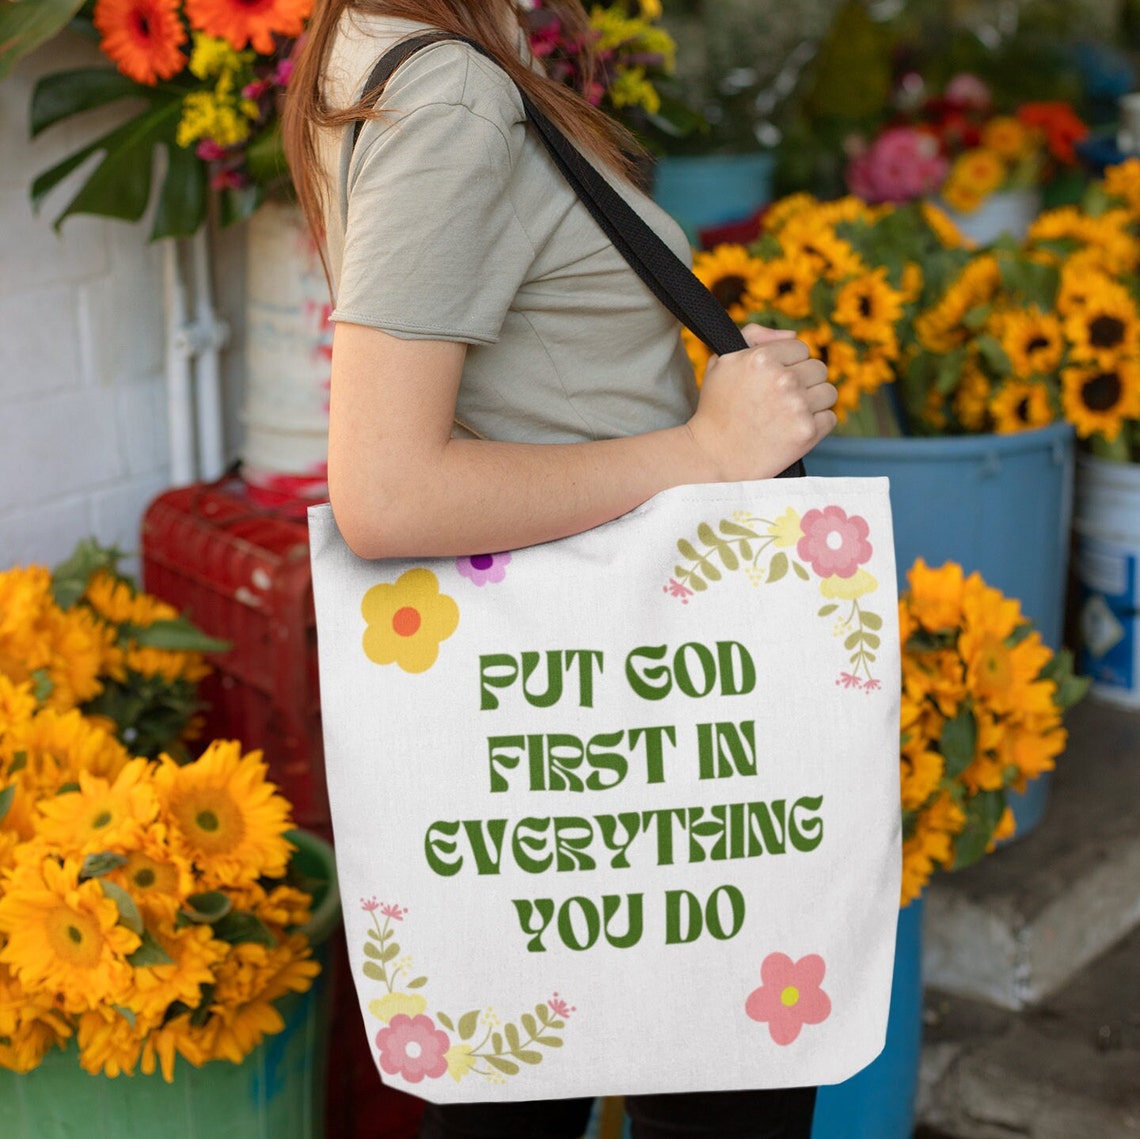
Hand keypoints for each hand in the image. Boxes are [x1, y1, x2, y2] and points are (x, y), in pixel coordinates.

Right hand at [687, 323, 837, 479]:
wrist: (713, 456)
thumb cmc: (717, 408)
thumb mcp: (723, 362)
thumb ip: (754, 336)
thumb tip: (791, 334)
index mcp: (762, 357)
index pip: (800, 347)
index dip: (788, 363)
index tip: (774, 380)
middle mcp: (783, 379)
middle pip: (818, 369)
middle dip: (803, 382)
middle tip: (782, 400)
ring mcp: (797, 406)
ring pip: (829, 392)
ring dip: (813, 403)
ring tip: (789, 415)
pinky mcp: (807, 432)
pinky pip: (830, 419)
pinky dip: (817, 425)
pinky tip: (794, 429)